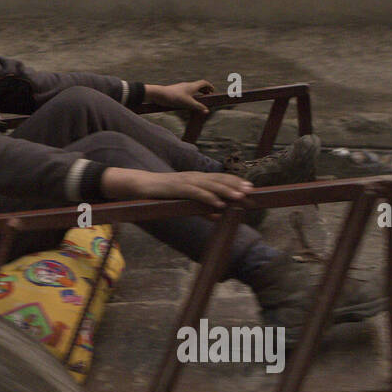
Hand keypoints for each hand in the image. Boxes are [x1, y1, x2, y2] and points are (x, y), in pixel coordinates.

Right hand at [100, 168, 251, 208]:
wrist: (141, 186)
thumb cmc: (163, 193)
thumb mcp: (185, 200)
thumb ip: (202, 207)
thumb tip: (219, 214)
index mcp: (196, 178)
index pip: (220, 178)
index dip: (235, 182)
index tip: (250, 186)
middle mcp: (193, 177)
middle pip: (218, 180)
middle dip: (235, 185)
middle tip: (251, 190)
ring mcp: (185, 181)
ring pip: (210, 185)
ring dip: (226, 191)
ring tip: (240, 196)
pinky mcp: (177, 188)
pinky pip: (195, 193)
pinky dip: (208, 198)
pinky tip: (218, 203)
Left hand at [146, 80, 213, 113]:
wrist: (160, 94)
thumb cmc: (175, 97)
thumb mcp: (188, 103)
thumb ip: (198, 107)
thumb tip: (207, 111)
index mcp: (192, 86)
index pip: (204, 83)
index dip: (210, 86)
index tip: (213, 91)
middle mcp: (187, 85)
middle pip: (198, 85)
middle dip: (204, 90)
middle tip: (208, 96)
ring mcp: (181, 88)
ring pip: (192, 88)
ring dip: (198, 92)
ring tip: (199, 99)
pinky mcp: (176, 91)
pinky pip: (186, 91)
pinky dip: (191, 95)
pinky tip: (188, 101)